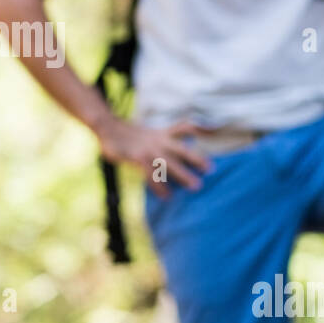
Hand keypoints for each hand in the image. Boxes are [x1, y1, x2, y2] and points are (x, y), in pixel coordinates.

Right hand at [95, 116, 212, 199]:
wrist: (108, 128)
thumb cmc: (128, 135)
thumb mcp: (147, 134)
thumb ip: (160, 141)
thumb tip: (172, 154)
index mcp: (161, 134)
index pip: (184, 127)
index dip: (200, 128)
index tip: (215, 131)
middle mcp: (157, 140)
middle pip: (181, 149)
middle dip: (196, 158)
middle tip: (211, 169)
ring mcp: (147, 149)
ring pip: (169, 162)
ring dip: (183, 174)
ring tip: (196, 186)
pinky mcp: (136, 158)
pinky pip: (150, 173)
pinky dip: (159, 185)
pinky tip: (166, 195)